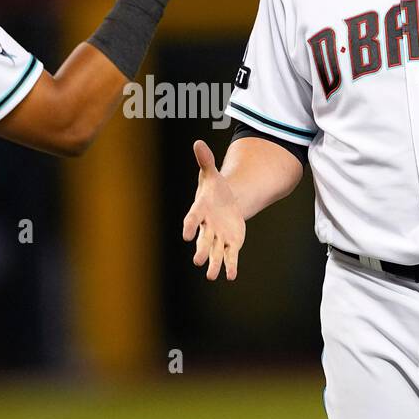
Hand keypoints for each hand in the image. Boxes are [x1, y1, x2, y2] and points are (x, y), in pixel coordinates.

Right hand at [181, 139, 245, 280]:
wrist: (227, 203)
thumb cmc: (215, 189)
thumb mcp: (212, 175)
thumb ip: (205, 162)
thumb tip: (198, 143)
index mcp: (200, 211)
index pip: (193, 220)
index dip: (190, 227)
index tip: (187, 235)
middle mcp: (207, 227)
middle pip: (203, 241)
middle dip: (202, 251)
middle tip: (199, 261)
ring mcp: (219, 237)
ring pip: (215, 253)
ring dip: (214, 264)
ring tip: (213, 276)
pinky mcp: (231, 243)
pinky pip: (230, 256)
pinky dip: (231, 266)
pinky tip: (232, 276)